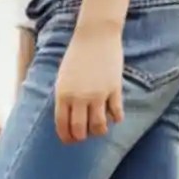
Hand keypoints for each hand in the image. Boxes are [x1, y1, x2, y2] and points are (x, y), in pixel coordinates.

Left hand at [54, 24, 123, 143]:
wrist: (95, 37)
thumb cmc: (76, 57)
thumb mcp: (62, 78)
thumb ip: (64, 98)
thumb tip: (67, 118)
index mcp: (63, 95)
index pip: (62, 125)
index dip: (66, 137)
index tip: (69, 141)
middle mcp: (79, 97)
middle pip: (80, 129)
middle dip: (81, 137)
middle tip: (84, 137)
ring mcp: (98, 94)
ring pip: (99, 125)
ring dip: (99, 131)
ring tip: (99, 130)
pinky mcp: (114, 88)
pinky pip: (116, 112)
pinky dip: (116, 118)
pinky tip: (114, 118)